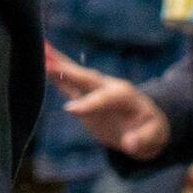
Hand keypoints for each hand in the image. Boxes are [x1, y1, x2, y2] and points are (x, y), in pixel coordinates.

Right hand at [37, 50, 168, 163]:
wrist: (145, 124)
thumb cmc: (151, 130)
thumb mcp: (153, 137)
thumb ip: (142, 140)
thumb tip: (129, 145)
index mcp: (123, 95)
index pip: (103, 98)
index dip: (88, 104)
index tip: (70, 110)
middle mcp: (107, 87)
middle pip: (85, 78)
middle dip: (68, 72)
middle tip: (47, 64)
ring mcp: (94, 89)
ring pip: (73, 74)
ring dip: (56, 63)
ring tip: (39, 48)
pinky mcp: (83, 95)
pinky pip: (66, 82)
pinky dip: (53, 71)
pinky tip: (40, 59)